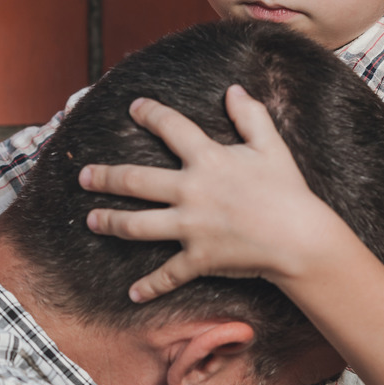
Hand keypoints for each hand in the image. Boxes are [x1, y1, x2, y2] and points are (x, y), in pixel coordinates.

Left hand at [80, 85, 338, 301]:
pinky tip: (133, 294)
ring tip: (91, 221)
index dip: (150, 114)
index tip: (135, 107)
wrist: (300, 238)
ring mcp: (191, 227)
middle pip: (135, 181)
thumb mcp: (271, 146)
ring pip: (138, 226)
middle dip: (105, 177)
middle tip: (83, 176)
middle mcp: (191, 191)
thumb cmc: (288, 190)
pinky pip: (168, 274)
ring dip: (111, 223)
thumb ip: (251, 116)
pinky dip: (150, 287)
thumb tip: (234, 90)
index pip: (171, 128)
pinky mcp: (199, 258)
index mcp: (208, 159)